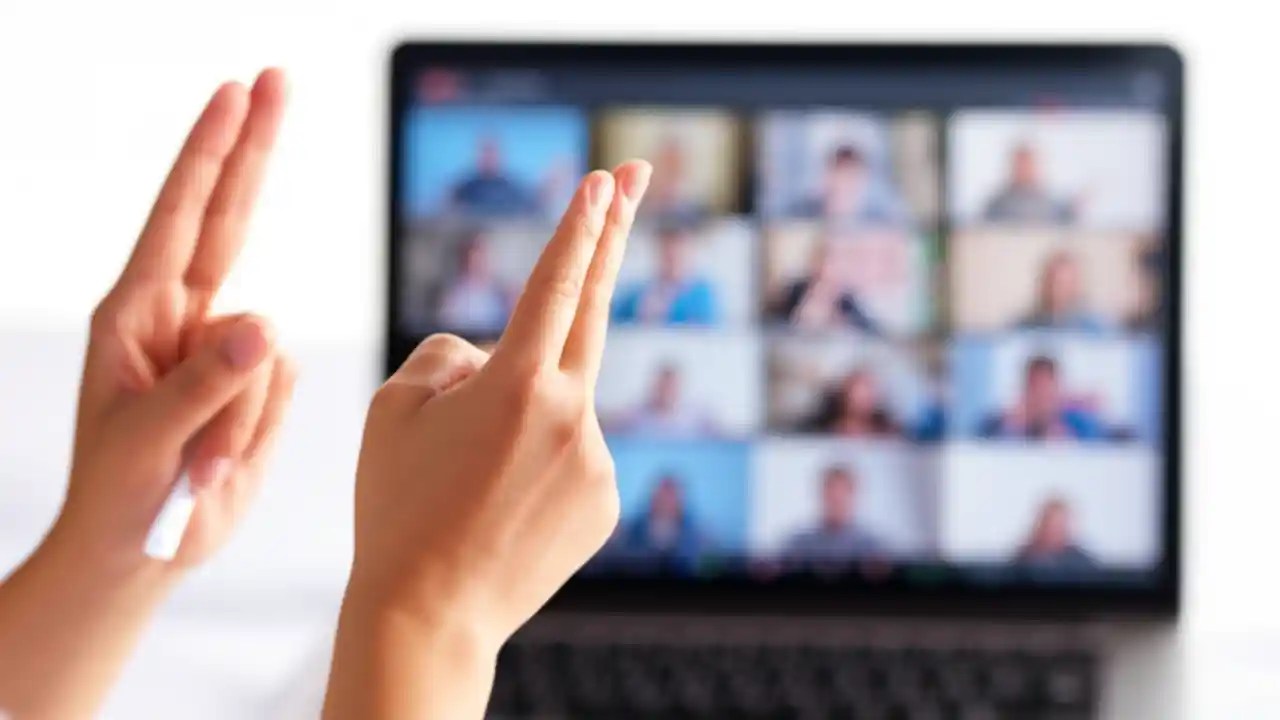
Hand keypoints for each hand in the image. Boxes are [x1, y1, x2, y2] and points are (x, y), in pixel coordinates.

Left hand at [51, 69, 293, 572]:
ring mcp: (226, 351)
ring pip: (273, 349)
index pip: (183, 216)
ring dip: (241, 417)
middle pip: (229, 218)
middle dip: (252, 149)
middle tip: (277, 79)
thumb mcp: (147, 441)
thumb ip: (206, 383)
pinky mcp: (260, 385)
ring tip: (196, 465)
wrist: (140, 552)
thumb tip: (267, 323)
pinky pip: (289, 384)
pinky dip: (262, 429)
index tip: (237, 92)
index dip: (211, 151)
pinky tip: (222, 458)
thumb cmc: (119, 494)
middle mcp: (185, 319)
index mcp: (137, 315)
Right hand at [325, 162, 650, 719]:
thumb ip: (452, 355)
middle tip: (636, 172)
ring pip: (560, 404)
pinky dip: (540, 461)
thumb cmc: (399, 505)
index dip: (579, 226)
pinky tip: (500, 504)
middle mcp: (574, 415)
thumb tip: (499, 353)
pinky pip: (572, 453)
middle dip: (612, 233)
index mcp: (519, 383)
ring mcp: (598, 460)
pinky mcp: (607, 500)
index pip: (556, 284)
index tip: (601, 182)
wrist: (429, 613)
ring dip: (523, 415)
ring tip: (471, 481)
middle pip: (594, 309)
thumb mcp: (394, 407)